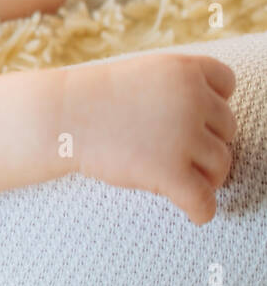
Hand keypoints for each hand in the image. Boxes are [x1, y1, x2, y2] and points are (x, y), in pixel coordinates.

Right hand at [65, 54, 236, 223]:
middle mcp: (192, 100)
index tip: (194, 119)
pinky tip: (194, 214)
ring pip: (221, 165)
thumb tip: (213, 127)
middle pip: (226, 129)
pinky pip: (204, 200)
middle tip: (175, 153)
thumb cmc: (93, 100)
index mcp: (184, 70)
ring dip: (206, 176)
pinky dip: (202, 211)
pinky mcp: (170, 171)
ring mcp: (183, 136)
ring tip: (181, 180)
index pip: (226, 85)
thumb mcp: (142, 74)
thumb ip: (179, 88)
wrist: (57, 118)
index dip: (212, 103)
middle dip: (205, 143)